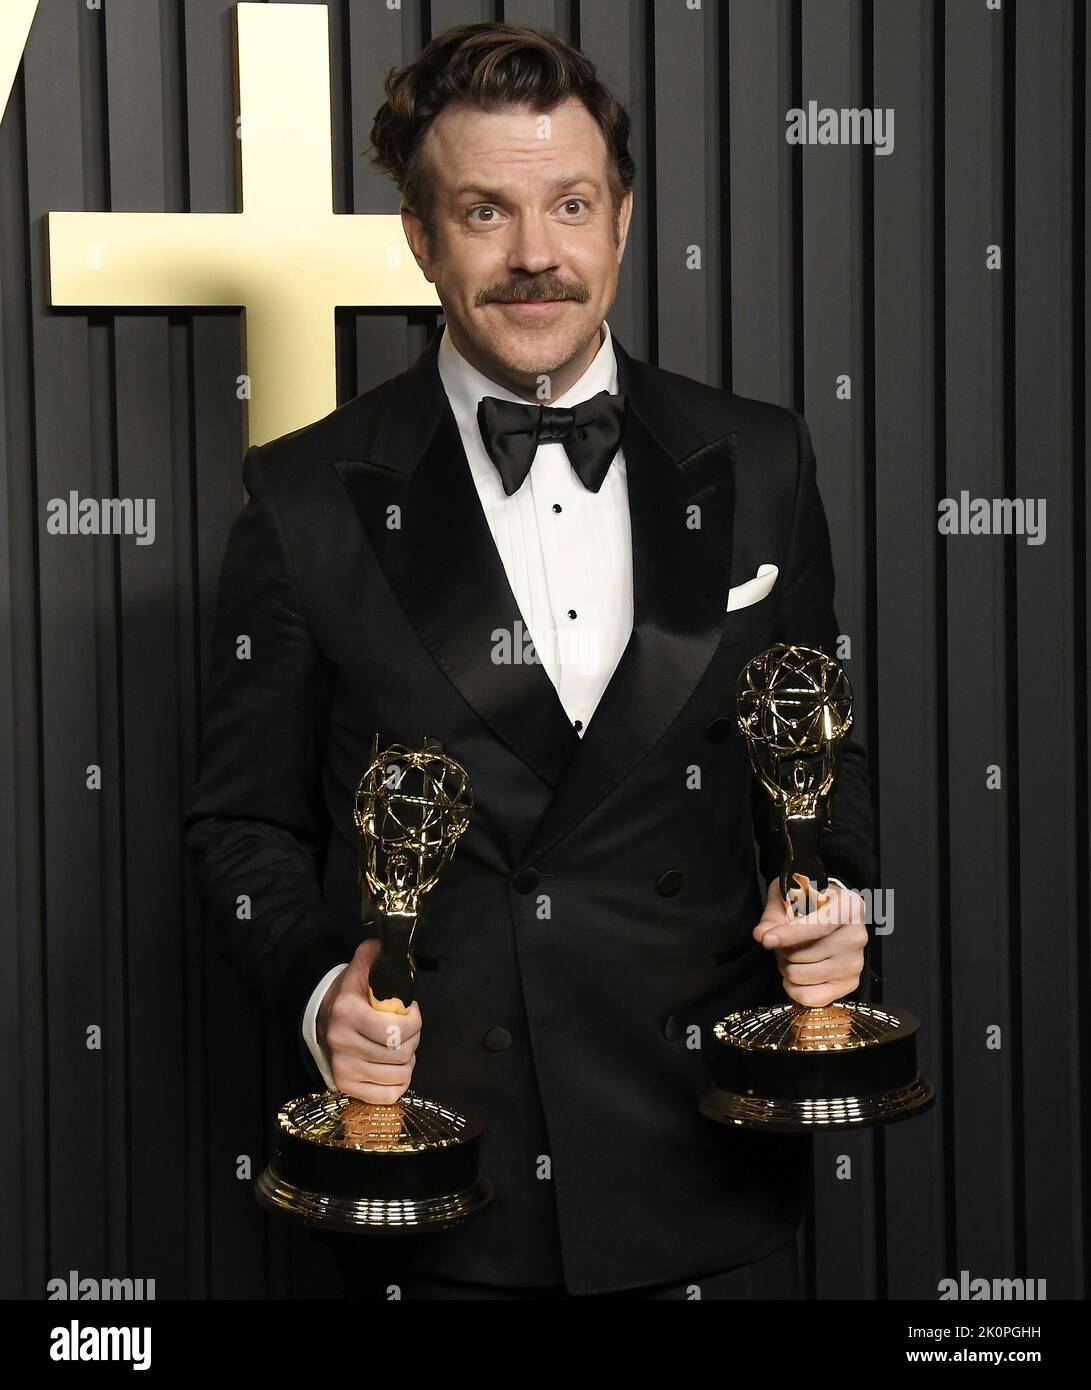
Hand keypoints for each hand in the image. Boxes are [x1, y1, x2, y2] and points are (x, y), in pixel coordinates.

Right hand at [316, 938, 420, 1102]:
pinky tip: (392, 1067)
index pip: (397, 1029)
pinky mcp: (345, 1085)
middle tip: (406, 1030)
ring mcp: (342, 1067)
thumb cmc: (354, 989)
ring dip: (407, 1062)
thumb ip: (384, 952)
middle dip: (413, 1040)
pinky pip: (387, 1095)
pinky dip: (398, 1083)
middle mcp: (341, 1042)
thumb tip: (399, 946)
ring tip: (398, 1047)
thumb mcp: (367, 962)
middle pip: (401, 1054)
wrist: (325, 1011)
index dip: (415, 1021)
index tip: (410, 1011)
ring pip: (398, 1076)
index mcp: (347, 1012)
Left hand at [754, 876, 868, 1007]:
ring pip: (801, 975)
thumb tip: (762, 935)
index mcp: (849, 907)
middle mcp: (857, 936)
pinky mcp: (849, 984)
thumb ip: (774, 916)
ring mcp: (854, 963)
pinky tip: (797, 971)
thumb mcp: (789, 897)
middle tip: (785, 941)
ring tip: (793, 953)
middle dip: (784, 949)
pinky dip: (794, 988)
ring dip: (787, 967)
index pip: (819, 926)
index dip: (790, 935)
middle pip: (804, 954)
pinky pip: (809, 997)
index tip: (767, 940)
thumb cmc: (809, 903)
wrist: (829, 915)